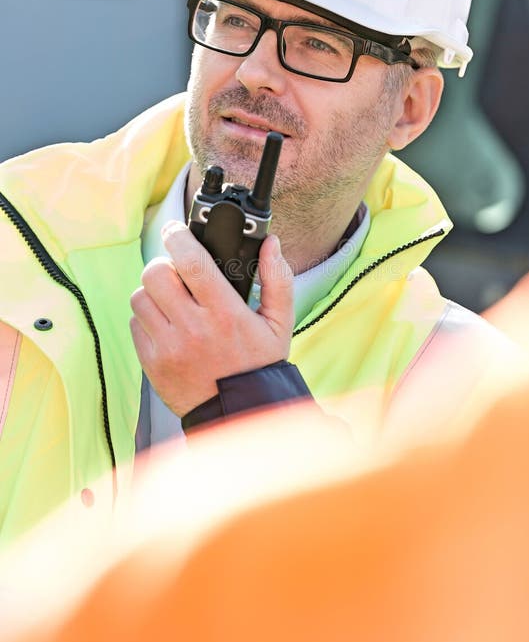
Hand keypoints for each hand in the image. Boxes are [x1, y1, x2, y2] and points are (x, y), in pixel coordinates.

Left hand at [130, 221, 293, 416]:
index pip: (191, 262)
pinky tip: (168, 326)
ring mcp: (169, 348)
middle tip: (177, 274)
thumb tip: (271, 245)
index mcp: (225, 314)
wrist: (240, 411)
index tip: (176, 230)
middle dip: (164, 266)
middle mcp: (193, 329)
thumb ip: (277, 279)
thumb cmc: (259, 364)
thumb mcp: (279, 323)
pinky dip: (147, 320)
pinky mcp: (152, 364)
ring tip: (173, 302)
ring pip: (140, 297)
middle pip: (155, 274)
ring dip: (154, 293)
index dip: (178, 237)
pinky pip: (135, 325)